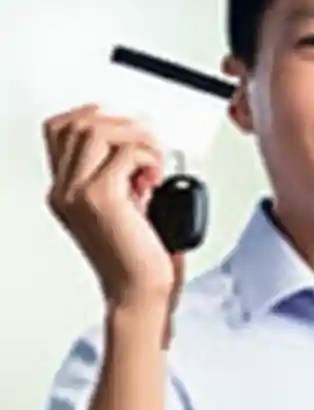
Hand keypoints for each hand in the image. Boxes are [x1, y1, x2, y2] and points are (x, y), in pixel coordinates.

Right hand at [43, 104, 182, 311]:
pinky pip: (127, 153)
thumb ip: (121, 176)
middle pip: (80, 123)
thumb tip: (141, 142)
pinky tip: (156, 180)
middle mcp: (65, 190)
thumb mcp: (126, 206)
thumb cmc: (139, 258)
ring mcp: (78, 193)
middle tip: (149, 148)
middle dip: (124, 125)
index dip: (97, 117)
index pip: (61, 129)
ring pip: (98, 130)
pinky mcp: (102, 198)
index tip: (130, 130)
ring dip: (138, 139)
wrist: (139, 292)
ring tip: (154, 165)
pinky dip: (150, 158)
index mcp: (65, 191)